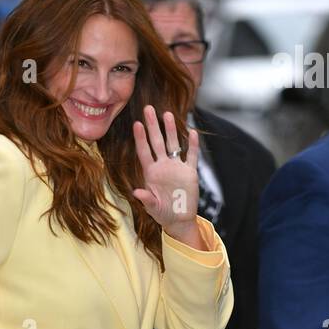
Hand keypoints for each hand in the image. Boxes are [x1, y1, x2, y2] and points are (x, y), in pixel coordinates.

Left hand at [132, 106, 201, 245]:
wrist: (179, 220)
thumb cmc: (163, 214)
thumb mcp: (153, 208)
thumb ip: (146, 199)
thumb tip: (136, 192)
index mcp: (151, 173)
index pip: (144, 152)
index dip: (141, 139)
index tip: (137, 124)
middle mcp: (163, 166)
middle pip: (157, 142)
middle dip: (153, 126)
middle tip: (148, 108)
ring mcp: (176, 167)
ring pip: (173, 144)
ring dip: (170, 130)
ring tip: (167, 114)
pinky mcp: (190, 172)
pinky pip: (191, 156)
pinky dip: (192, 145)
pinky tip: (192, 133)